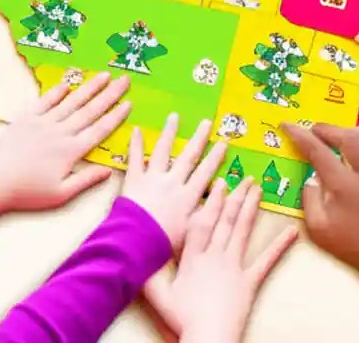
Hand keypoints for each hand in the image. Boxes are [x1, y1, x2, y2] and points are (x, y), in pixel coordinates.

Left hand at [0, 73, 132, 211]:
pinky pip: (45, 101)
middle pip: (90, 110)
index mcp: (71, 151)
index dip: (116, 116)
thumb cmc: (28, 192)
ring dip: (89, 87)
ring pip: (71, 101)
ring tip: (104, 75)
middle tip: (125, 80)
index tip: (129, 103)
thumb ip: (87, 180)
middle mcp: (60, 132)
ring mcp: (43, 123)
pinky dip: (57, 91)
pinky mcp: (26, 119)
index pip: (99, 130)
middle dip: (110, 94)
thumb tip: (109, 170)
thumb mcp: (61, 194)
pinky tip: (68, 84)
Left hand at [123, 113, 226, 246]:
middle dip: (199, 139)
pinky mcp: (133, 181)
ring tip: (174, 117)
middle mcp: (172, 182)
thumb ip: (210, 212)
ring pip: (162, 151)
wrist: (135, 242)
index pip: (205, 172)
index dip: (216, 157)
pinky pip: (135, 159)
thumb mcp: (194, 231)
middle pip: (188, 157)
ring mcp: (152, 179)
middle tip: (207, 123)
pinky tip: (136, 130)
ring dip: (169, 133)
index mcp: (188, 196)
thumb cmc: (166, 242)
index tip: (224, 142)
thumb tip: (225, 193)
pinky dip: (135, 144)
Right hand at [144, 178, 297, 341]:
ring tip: (258, 190)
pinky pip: (267, 261)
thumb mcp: (159, 295)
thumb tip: (138, 254)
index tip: (218, 182)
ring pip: (242, 231)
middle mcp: (215, 256)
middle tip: (243, 178)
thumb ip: (149, 273)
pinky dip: (280, 245)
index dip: (210, 201)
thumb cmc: (183, 319)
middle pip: (225, 221)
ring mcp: (234, 267)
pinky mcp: (250, 282)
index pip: (202, 222)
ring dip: (251, 209)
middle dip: (234, 197)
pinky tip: (291, 232)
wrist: (208, 336)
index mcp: (193, 258)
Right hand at [282, 117, 358, 280]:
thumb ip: (309, 201)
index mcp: (343, 187)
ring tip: (345, 132)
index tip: (287, 125)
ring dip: (357, 128)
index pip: (317, 152)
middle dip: (326, 129)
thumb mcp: (319, 231)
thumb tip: (310, 178)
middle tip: (314, 129)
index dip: (299, 135)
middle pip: (346, 138)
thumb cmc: (355, 248)